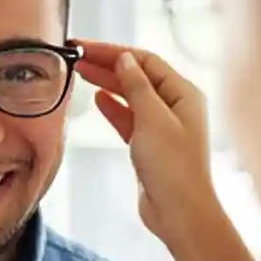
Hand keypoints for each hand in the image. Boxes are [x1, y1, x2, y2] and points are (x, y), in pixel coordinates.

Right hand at [74, 40, 220, 247]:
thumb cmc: (173, 167)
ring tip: (80, 72)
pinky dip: (113, 107)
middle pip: (137, 75)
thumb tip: (125, 58)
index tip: (86, 47)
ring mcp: (163, 126)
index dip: (114, 52)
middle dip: (107, 64)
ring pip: (130, 95)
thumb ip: (137, 85)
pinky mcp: (150, 145)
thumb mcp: (152, 119)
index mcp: (183, 93)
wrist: (179, 212)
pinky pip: (129, 118)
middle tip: (76, 57)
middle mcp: (175, 106)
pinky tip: (97, 99)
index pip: (145, 60)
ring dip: (107, 83)